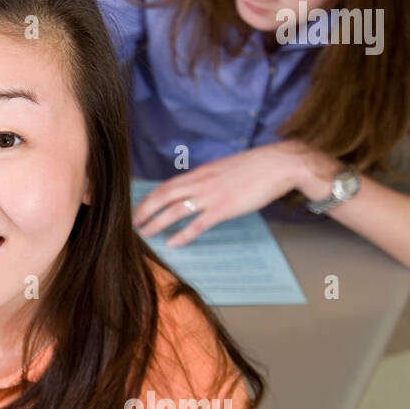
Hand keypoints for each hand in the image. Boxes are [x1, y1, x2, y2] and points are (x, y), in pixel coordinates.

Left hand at [133, 141, 336, 246]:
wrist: (278, 164)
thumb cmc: (254, 167)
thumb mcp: (223, 169)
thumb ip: (207, 180)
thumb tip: (195, 190)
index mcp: (199, 173)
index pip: (165, 185)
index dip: (148, 198)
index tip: (137, 208)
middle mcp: (200, 182)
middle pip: (162, 197)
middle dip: (144, 211)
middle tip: (131, 223)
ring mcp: (210, 196)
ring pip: (174, 211)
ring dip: (156, 223)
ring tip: (144, 234)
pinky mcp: (224, 208)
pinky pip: (197, 224)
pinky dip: (182, 235)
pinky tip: (172, 243)